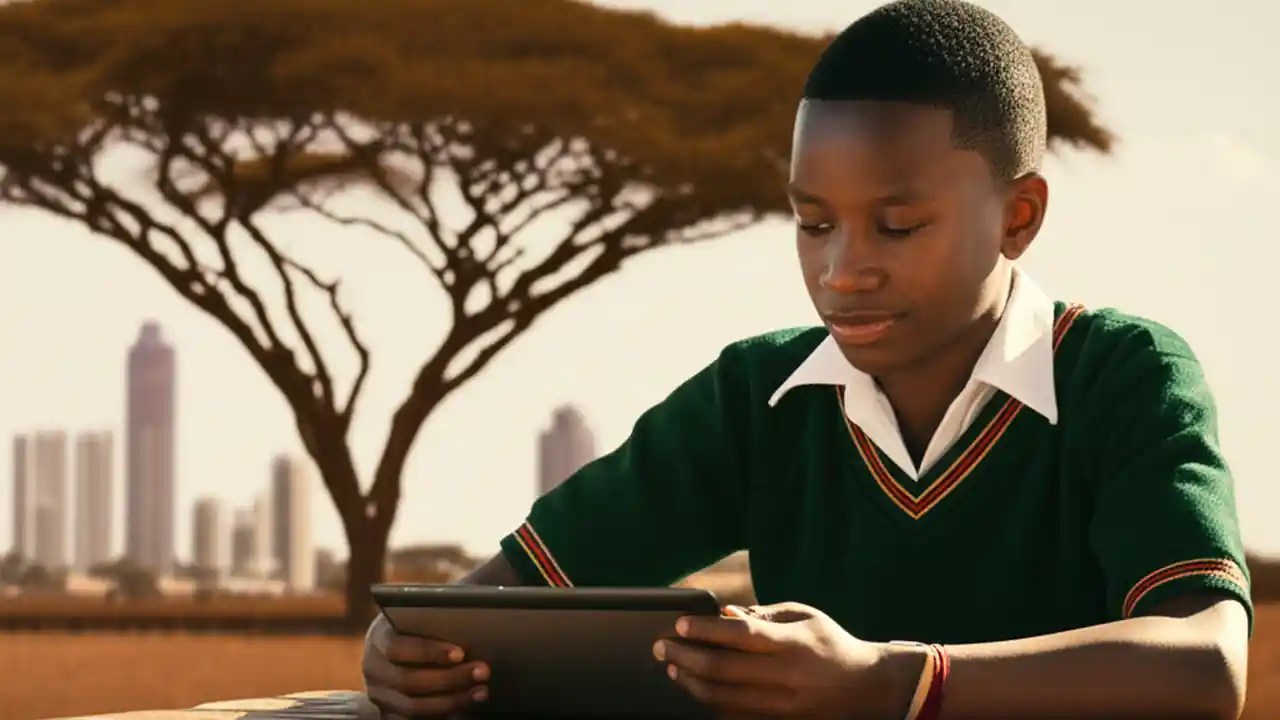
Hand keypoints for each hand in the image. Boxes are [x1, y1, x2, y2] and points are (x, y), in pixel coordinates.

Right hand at [361, 611, 490, 717]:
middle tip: (482, 671)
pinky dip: (443, 715)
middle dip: (450, 678)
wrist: (403, 646)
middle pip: (408, 680)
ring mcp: (379, 693)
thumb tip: (470, 619)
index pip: (397, 647)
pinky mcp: (388, 712)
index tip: (460, 653)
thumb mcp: (421, 616)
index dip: (429, 652)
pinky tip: (465, 703)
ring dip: (452, 700)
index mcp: (378, 637)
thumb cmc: (419, 624)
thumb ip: (435, 619)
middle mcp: (373, 667)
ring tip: (481, 691)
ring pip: (412, 706)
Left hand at [653, 602, 922, 719]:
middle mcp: (785, 676)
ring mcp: (781, 705)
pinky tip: (696, 689)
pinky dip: (710, 703)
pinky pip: (735, 716)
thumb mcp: (803, 616)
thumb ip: (764, 615)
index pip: (740, 637)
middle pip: (723, 670)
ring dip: (690, 683)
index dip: (705, 630)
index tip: (680, 625)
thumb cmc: (829, 643)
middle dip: (685, 656)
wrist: (865, 687)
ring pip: (723, 699)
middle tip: (662, 647)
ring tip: (674, 667)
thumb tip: (725, 615)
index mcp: (792, 644)